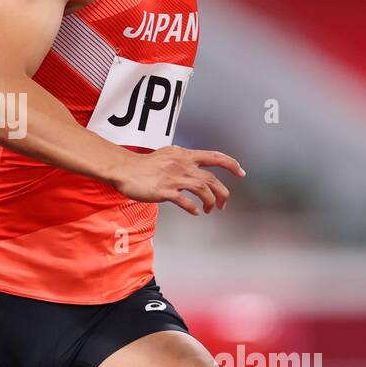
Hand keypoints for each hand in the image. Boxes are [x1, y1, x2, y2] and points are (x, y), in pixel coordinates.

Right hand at [112, 146, 244, 215]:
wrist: (125, 169)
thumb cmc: (143, 165)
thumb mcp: (167, 154)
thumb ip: (182, 159)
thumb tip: (193, 165)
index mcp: (185, 155)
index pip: (215, 157)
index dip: (231, 164)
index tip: (241, 172)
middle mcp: (182, 165)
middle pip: (212, 179)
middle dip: (223, 193)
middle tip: (223, 203)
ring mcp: (174, 178)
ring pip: (203, 191)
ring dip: (210, 202)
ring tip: (210, 209)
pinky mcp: (165, 191)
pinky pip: (185, 202)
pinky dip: (193, 208)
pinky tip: (195, 212)